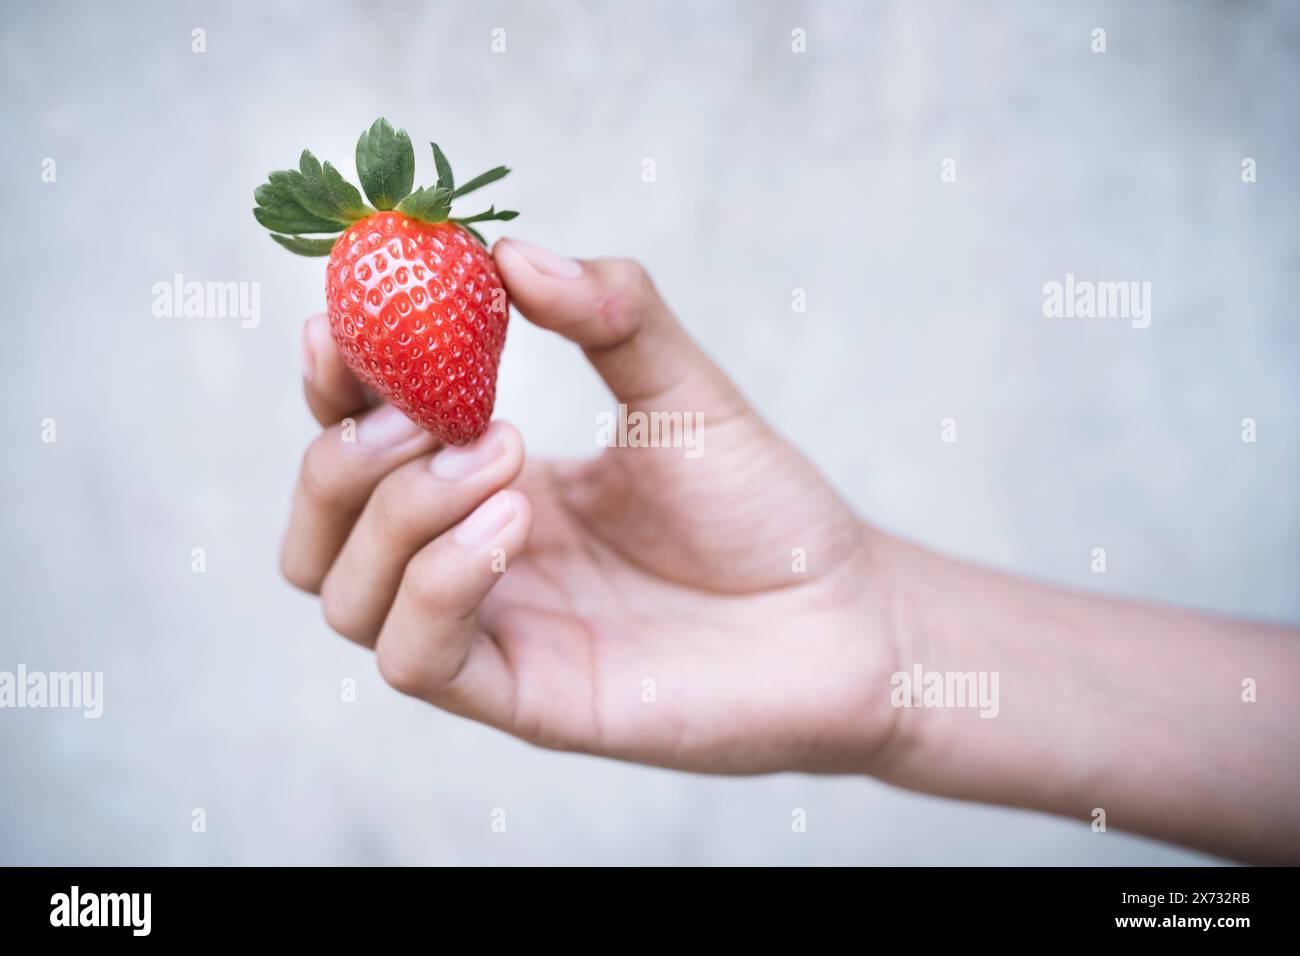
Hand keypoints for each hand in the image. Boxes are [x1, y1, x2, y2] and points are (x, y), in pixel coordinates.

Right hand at [282, 240, 899, 773]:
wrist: (845, 614)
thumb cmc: (761, 506)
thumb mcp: (682, 387)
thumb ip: (609, 313)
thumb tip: (508, 250)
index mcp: (490, 483)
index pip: (358, 439)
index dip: (332, 383)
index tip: (339, 319)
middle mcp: (471, 561)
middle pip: (321, 525)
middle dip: (347, 454)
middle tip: (433, 410)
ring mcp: (494, 633)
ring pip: (344, 596)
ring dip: (399, 511)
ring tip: (507, 454)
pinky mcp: (525, 699)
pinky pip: (417, 658)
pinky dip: (439, 582)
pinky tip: (516, 521)